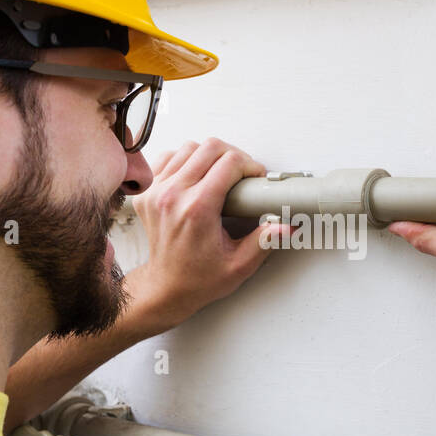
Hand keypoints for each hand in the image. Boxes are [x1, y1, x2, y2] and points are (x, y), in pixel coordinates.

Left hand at [129, 138, 283, 329]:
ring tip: (221, 174)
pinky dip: (185, 159)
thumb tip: (287, 225)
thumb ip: (265, 241)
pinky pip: (168, 157)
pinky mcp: (148, 192)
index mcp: (197, 210)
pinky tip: (197, 175)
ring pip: (189, 147)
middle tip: (243, 174)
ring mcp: (157, 191)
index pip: (229, 163)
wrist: (167, 287)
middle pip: (209, 147)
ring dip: (209, 156)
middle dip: (234, 155)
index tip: (256, 178)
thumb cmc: (198, 279)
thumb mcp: (240, 265)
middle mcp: (173, 195)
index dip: (250, 166)